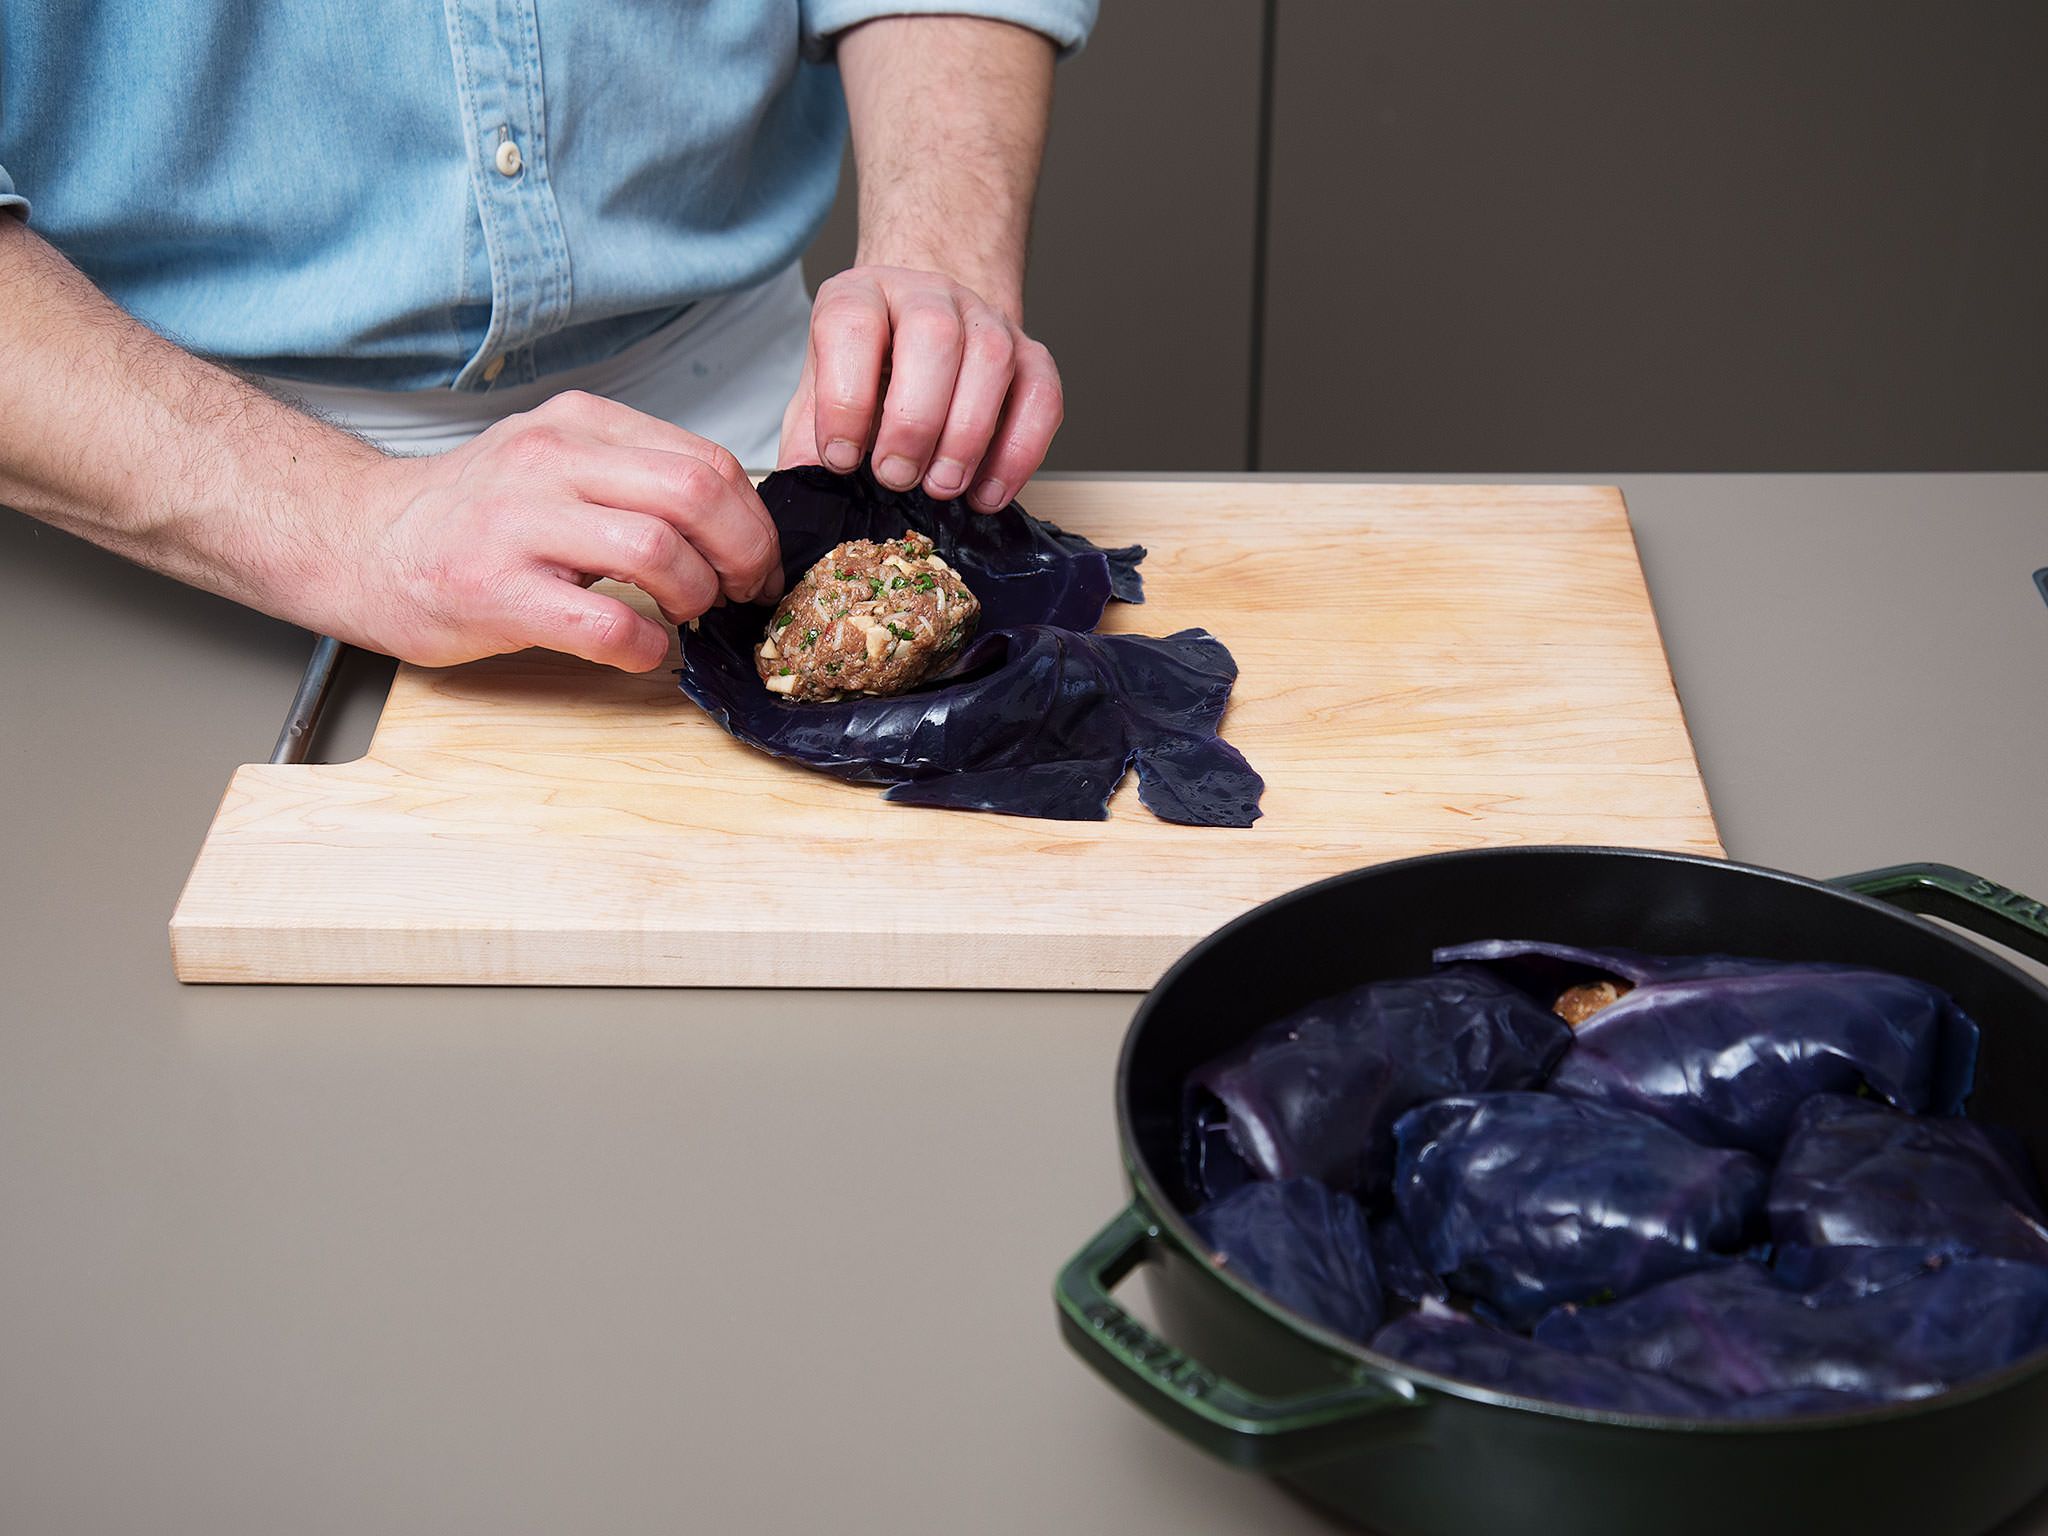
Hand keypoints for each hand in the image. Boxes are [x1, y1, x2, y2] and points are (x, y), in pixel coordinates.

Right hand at [325, 391, 780, 672]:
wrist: (360, 541)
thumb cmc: (470, 516)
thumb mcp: (555, 464)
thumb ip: (633, 477)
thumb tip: (731, 523)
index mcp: (579, 425)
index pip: (705, 461)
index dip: (752, 520)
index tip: (756, 561)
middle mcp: (551, 462)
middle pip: (695, 495)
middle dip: (743, 554)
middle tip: (741, 593)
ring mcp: (519, 525)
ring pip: (658, 550)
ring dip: (696, 598)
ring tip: (685, 616)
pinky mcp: (494, 592)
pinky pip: (605, 625)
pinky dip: (645, 647)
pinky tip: (642, 649)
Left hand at [778, 265, 1062, 511]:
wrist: (919, 338)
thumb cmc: (866, 374)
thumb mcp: (819, 397)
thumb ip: (809, 440)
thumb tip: (806, 494)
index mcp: (861, 295)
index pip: (852, 324)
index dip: (844, 397)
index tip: (839, 459)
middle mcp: (926, 294)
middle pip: (933, 335)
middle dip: (915, 419)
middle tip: (897, 477)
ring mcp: (985, 319)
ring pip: (992, 359)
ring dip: (968, 436)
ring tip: (942, 487)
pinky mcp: (1030, 354)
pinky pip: (1042, 396)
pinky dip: (1019, 453)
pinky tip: (987, 494)